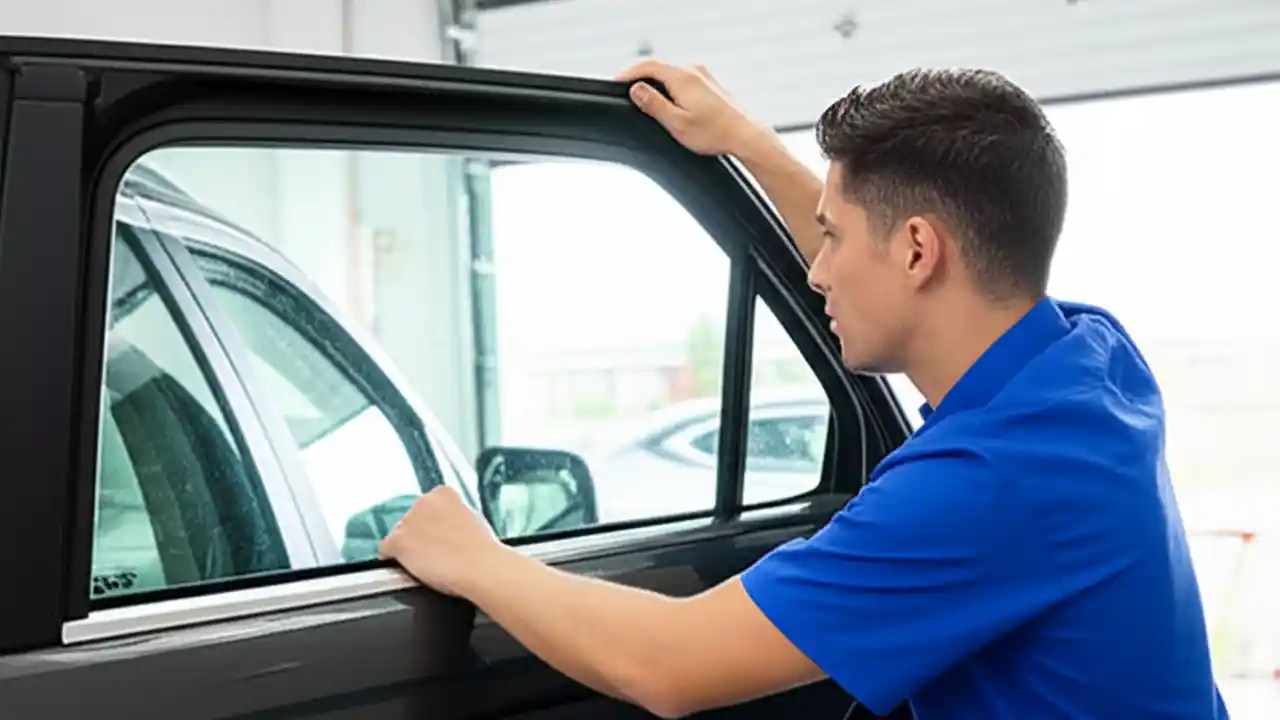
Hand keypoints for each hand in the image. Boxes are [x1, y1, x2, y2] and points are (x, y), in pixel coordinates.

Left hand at [378, 486, 504, 598]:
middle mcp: (423, 501)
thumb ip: (453, 517)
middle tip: (436, 551)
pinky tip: (410, 569)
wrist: (481, 567)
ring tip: (429, 563)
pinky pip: (386, 551)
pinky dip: (394, 560)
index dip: (433, 523)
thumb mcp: (473, 520)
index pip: (428, 505)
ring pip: (399, 535)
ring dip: (409, 547)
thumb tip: (446, 527)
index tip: (441, 534)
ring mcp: (409, 521)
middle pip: (411, 519)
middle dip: (419, 534)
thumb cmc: (483, 550)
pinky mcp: (399, 541)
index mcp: (443, 493)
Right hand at [615, 60, 769, 156]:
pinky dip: (671, 88)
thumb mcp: (676, 122)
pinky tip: (671, 103)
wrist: (745, 136)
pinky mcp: (711, 86)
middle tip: (627, 92)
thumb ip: (653, 104)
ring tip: (646, 99)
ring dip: (657, 84)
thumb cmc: (714, 133)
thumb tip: (636, 89)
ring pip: (673, 75)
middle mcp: (694, 71)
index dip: (629, 74)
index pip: (648, 66)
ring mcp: (705, 77)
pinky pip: (684, 81)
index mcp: (682, 77)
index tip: (616, 82)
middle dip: (642, 79)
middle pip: (660, 69)